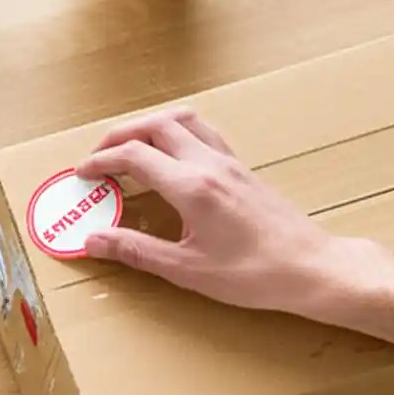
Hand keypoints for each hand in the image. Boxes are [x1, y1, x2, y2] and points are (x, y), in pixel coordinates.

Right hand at [76, 107, 393, 319]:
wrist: (311, 269)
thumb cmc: (254, 274)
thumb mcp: (187, 270)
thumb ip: (136, 250)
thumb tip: (94, 240)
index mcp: (192, 187)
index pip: (134, 155)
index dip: (100, 161)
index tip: (82, 175)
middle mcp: (210, 164)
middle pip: (155, 125)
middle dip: (119, 135)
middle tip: (97, 157)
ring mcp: (229, 162)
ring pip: (182, 120)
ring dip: (149, 125)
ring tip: (129, 146)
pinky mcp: (242, 168)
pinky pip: (204, 132)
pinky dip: (177, 132)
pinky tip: (171, 154)